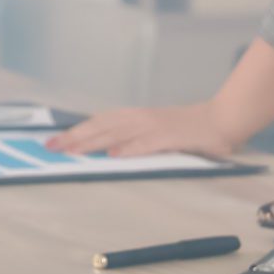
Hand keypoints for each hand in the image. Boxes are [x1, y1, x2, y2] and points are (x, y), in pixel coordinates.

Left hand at [47, 101, 242, 158]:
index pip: (99, 123)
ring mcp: (155, 127)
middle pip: (101, 126)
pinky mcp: (172, 138)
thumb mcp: (155, 133)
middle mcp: (140, 119)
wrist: (222, 120)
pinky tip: (113, 156)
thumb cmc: (187, 130)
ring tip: (71, 150)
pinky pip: (147, 145)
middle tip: (50, 146)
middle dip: (74, 136)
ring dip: (93, 142)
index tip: (54, 141)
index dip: (76, 131)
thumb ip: (133, 139)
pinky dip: (130, 150)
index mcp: (135, 117)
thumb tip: (107, 150)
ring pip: (117, 134)